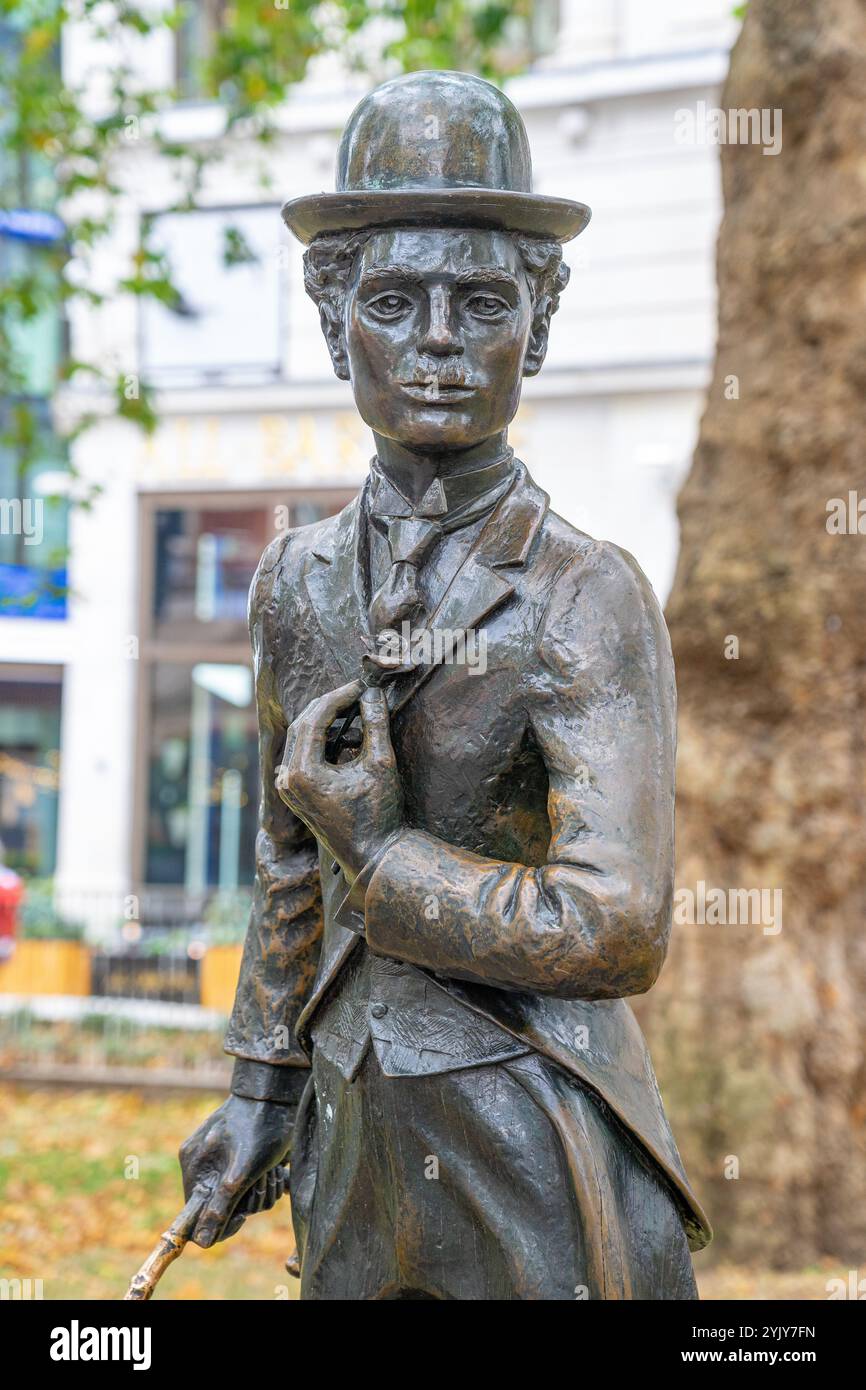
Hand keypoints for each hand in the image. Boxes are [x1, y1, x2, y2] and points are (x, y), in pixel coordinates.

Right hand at [178, 1094, 294, 1247]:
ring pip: (237, 1195)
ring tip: (273, 1170)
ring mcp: (218, 1156)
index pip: (195, 1215)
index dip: (220, 1223)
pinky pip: (246, 1182)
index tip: (243, 1216)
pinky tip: (276, 1167)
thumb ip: (220, 1206)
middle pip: (220, 1206)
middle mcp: (200, 1160)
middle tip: (265, 1179)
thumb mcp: (242, 1172)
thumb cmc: (260, 1128)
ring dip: (260, 1190)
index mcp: (193, 1163)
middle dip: (247, 1201)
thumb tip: (201, 1241)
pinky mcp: (236, 1153)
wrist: (279, 1092)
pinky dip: (263, 1180)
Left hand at [278, 680, 402, 884]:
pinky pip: (302, 756)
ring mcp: (288, 788)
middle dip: (330, 705)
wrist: (374, 857)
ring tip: (354, 708)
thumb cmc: (379, 815)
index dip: (338, 697)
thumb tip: (372, 693)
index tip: (360, 685)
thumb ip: (375, 724)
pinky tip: (345, 734)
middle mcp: (288, 780)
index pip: (314, 719)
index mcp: (302, 773)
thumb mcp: (381, 765)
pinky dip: (321, 740)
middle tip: (357, 691)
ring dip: (325, 721)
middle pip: (303, 726)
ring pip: (301, 739)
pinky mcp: (295, 793)